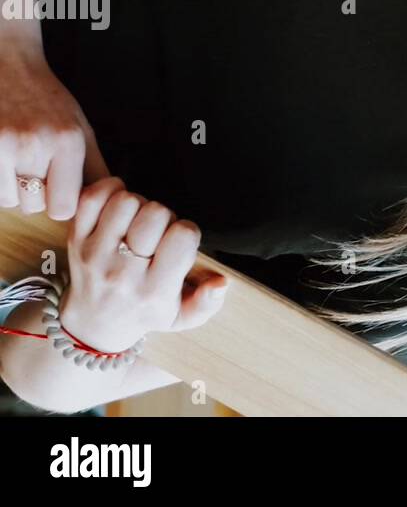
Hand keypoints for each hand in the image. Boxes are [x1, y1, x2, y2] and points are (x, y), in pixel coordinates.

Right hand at [0, 40, 108, 218]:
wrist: (10, 67)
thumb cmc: (48, 102)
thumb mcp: (81, 130)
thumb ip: (95, 169)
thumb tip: (108, 202)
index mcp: (67, 142)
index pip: (63, 208)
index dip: (61, 203)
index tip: (59, 189)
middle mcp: (35, 144)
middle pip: (34, 207)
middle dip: (36, 195)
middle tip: (35, 168)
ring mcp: (3, 145)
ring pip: (8, 201)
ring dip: (12, 190)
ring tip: (18, 162)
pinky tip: (4, 160)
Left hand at [61, 177, 226, 352]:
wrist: (95, 324)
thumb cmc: (147, 312)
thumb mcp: (184, 317)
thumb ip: (207, 303)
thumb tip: (222, 283)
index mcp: (154, 291)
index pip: (183, 236)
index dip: (188, 231)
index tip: (180, 243)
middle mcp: (123, 273)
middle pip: (156, 214)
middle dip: (165, 216)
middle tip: (159, 233)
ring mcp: (96, 255)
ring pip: (126, 201)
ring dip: (138, 204)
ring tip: (139, 221)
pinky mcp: (76, 240)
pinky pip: (92, 198)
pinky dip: (110, 191)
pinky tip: (120, 206)